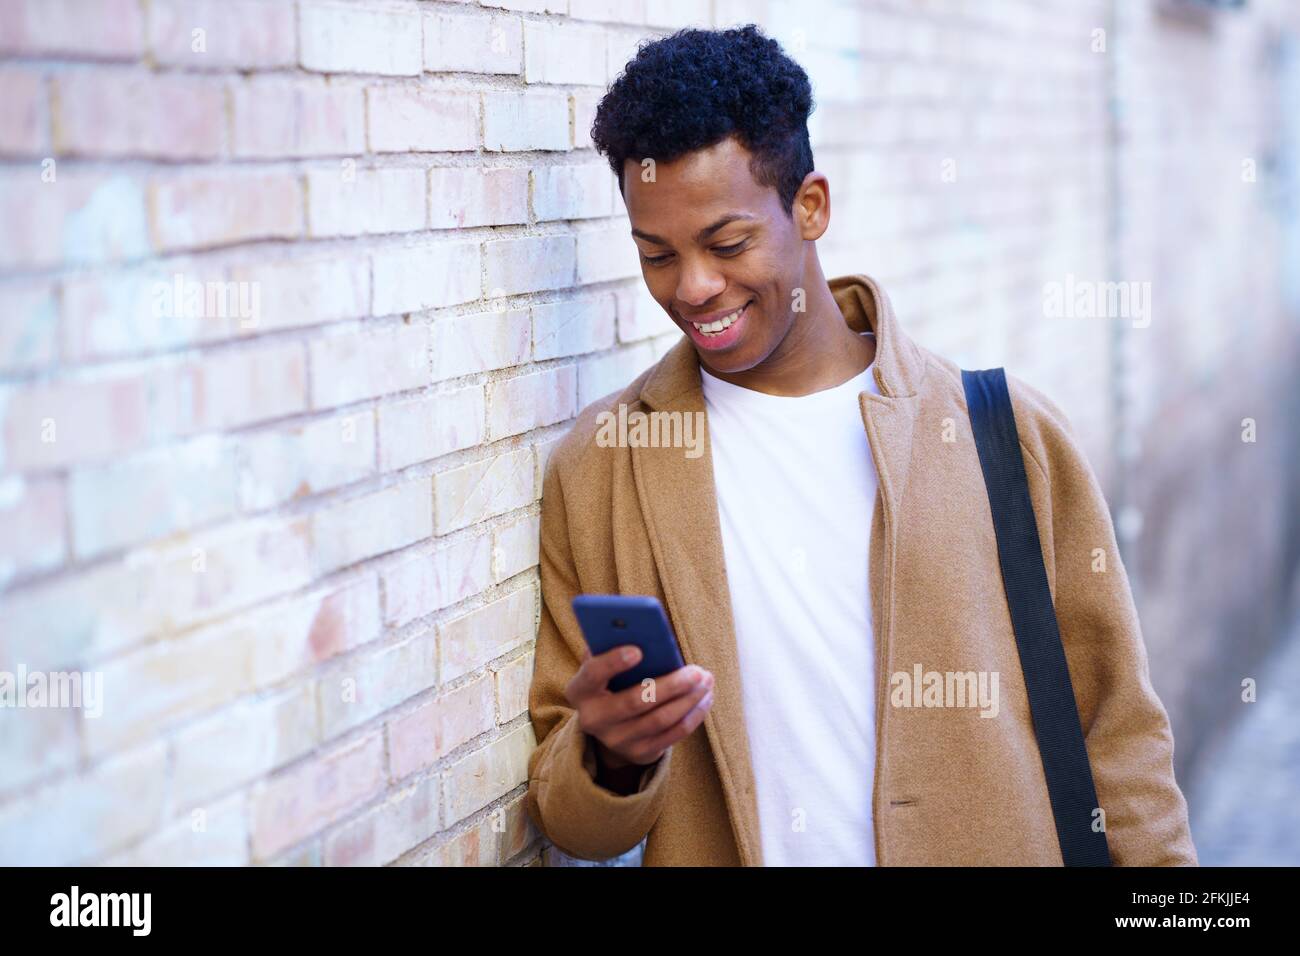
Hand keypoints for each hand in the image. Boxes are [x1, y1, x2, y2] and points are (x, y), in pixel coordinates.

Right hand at [564, 645, 714, 768]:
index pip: (593, 674)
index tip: (638, 650)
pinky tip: (705, 698)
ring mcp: (616, 740)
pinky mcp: (639, 753)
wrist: (610, 724)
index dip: (613, 662)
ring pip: (660, 719)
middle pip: (635, 701)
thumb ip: (614, 645)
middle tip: (697, 671)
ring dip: (688, 699)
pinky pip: (673, 734)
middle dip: (670, 685)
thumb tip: (643, 629)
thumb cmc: (611, 678)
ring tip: (706, 680)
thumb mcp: (604, 663)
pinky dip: (693, 715)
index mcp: (579, 689)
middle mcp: (593, 719)